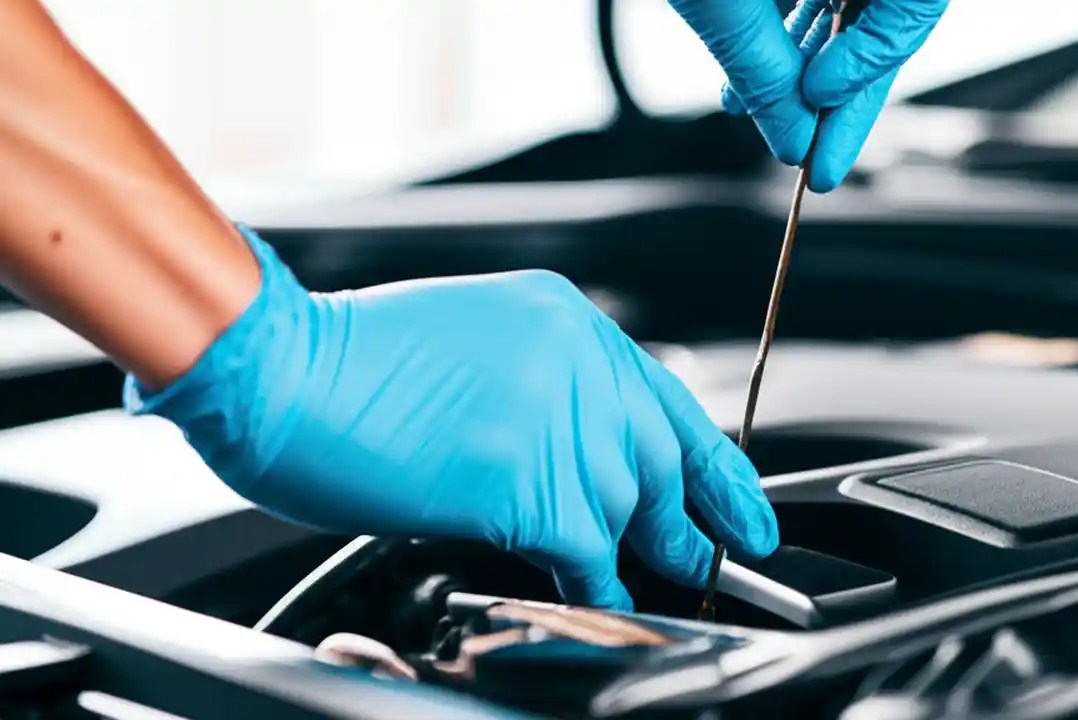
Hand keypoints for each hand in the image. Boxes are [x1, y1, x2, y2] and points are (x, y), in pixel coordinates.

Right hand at [125, 227, 778, 610]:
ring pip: (628, 508)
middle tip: (715, 557)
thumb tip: (579, 445)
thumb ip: (541, 384)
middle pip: (662, 455)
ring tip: (646, 583)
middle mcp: (575, 362)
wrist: (279, 369)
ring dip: (636, 554)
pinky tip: (593, 594)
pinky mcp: (524, 482)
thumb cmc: (350, 361)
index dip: (712, 461)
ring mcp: (555, 421)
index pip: (666, 397)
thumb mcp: (471, 342)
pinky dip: (596, 583)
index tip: (740, 500)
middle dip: (694, 518)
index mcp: (563, 318)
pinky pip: (588, 551)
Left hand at [669, 0, 946, 190]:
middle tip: (816, 165)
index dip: (873, 58)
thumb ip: (762, 67)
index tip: (816, 100)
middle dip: (841, 95)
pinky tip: (743, 88)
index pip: (915, 4)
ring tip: (753, 117)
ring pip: (847, 12)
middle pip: (884, 17)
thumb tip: (793, 143)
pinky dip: (782, 41)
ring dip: (803, 74)